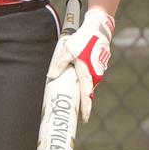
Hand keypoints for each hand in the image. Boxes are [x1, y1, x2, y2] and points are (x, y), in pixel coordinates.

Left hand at [45, 7, 114, 122]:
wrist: (97, 29)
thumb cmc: (83, 40)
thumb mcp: (68, 51)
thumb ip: (59, 64)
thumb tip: (50, 76)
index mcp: (87, 74)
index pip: (86, 96)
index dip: (85, 109)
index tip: (83, 119)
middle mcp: (95, 75)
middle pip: (87, 92)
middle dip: (82, 102)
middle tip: (75, 112)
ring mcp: (97, 70)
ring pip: (87, 84)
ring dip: (82, 90)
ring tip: (74, 98)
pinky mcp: (97, 65)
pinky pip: (89, 77)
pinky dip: (83, 80)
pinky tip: (77, 78)